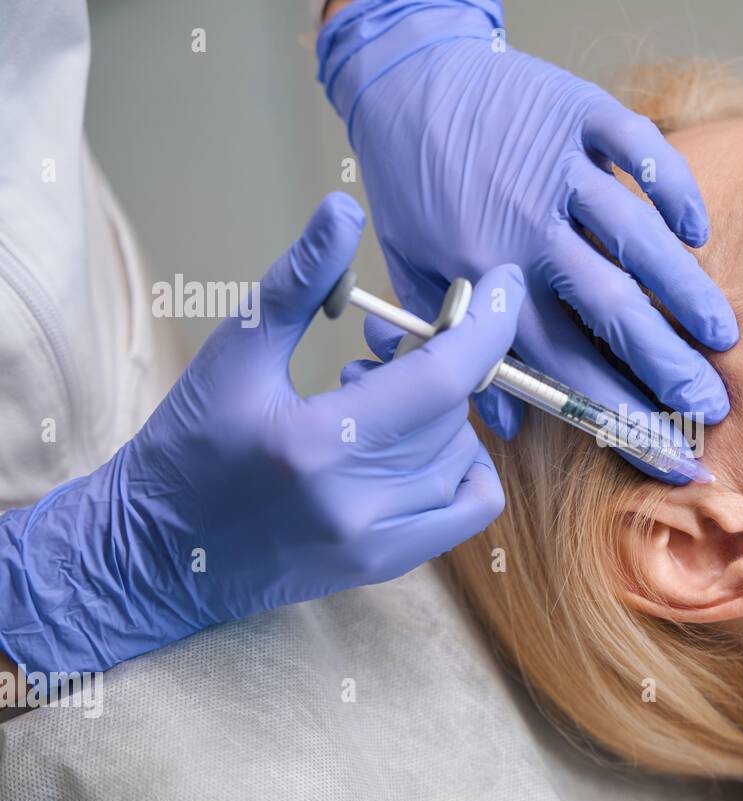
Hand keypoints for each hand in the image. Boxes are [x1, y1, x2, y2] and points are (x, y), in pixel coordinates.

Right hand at [0, 193, 519, 675]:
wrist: (153, 555)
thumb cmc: (188, 445)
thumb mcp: (234, 352)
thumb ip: (297, 280)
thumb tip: (343, 208)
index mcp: (319, 441)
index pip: (442, 377)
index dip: (485, 325)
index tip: (503, 285)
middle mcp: (357, 500)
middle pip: (453, 410)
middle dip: (439, 362)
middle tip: (387, 345)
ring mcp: (376, 541)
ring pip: (462, 454)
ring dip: (442, 414)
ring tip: (377, 399)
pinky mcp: (384, 564)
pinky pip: (470, 509)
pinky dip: (464, 467)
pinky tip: (420, 446)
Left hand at [316, 1, 736, 454]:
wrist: (403, 77)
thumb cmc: (410, 182)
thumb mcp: (413, 272)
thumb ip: (459, 345)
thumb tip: (509, 420)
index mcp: (484, 277)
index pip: (565, 362)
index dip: (620, 412)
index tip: (666, 448)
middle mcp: (525, 227)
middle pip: (611, 310)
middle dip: (668, 365)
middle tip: (709, 404)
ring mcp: (555, 166)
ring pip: (635, 237)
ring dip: (684, 290)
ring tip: (720, 335)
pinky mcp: (577, 112)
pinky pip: (638, 149)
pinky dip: (673, 188)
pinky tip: (694, 230)